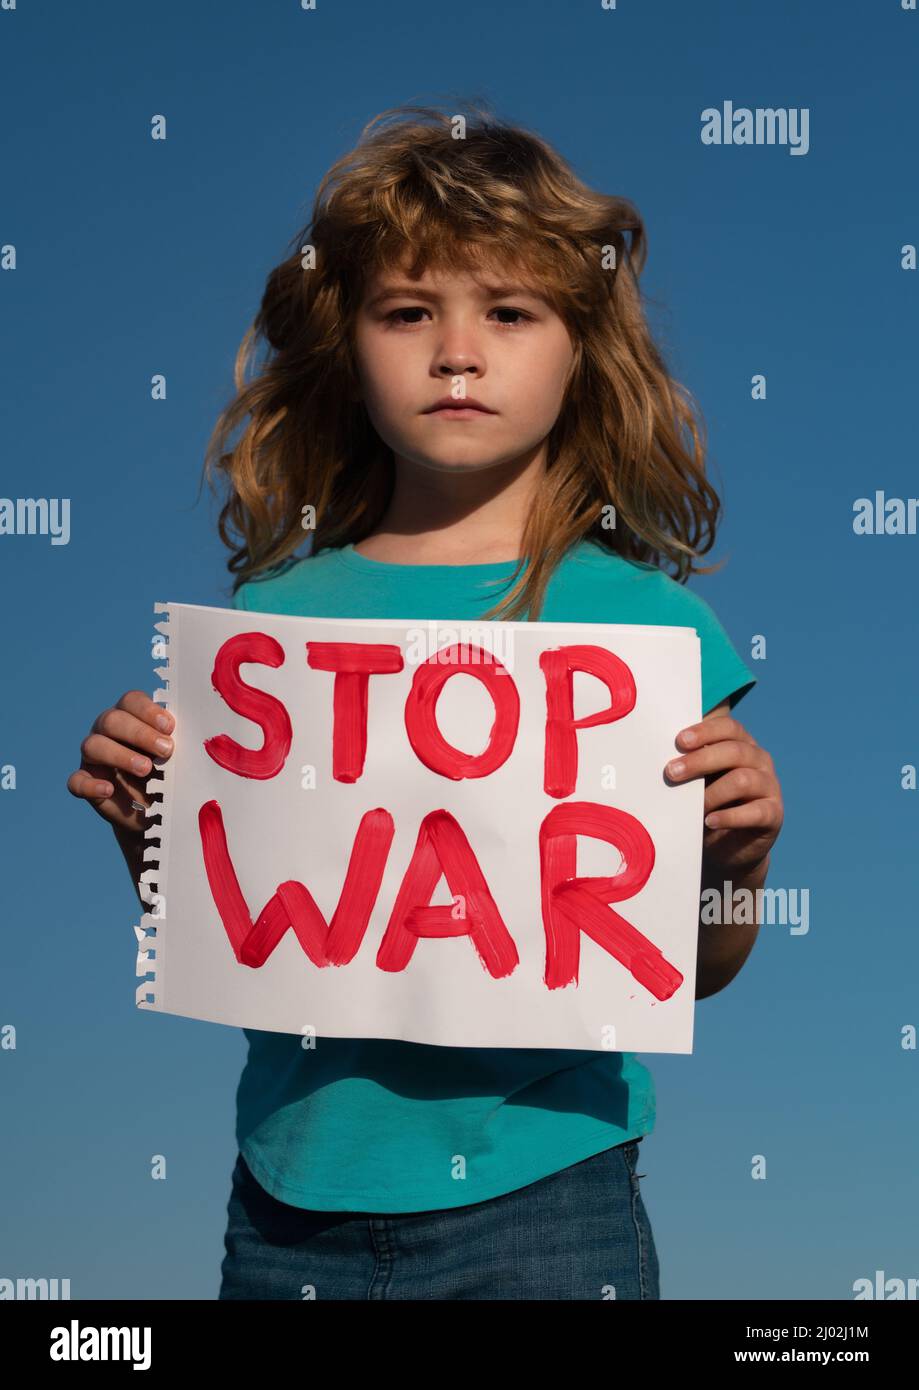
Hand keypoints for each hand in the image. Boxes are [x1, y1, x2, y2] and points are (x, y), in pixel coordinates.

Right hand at [66, 690, 175, 836]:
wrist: (157, 810)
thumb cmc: (170, 773)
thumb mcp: (176, 758)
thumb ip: (178, 744)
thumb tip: (195, 736)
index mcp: (131, 716)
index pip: (131, 701)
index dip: (148, 711)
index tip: (170, 727)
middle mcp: (108, 731)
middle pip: (112, 720)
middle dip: (139, 733)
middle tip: (166, 750)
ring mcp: (93, 756)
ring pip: (93, 745)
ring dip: (120, 755)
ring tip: (146, 769)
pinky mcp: (85, 781)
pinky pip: (77, 780)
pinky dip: (91, 785)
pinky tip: (109, 789)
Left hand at [664, 713, 781, 875]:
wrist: (728, 846)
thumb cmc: (708, 804)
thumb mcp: (698, 782)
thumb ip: (689, 765)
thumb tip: (660, 756)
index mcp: (742, 744)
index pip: (729, 727)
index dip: (705, 731)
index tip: (679, 741)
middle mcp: (760, 761)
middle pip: (734, 751)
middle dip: (700, 760)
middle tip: (672, 772)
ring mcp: (770, 786)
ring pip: (743, 779)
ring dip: (712, 793)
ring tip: (693, 807)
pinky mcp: (774, 814)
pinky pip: (755, 812)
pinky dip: (730, 817)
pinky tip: (710, 821)